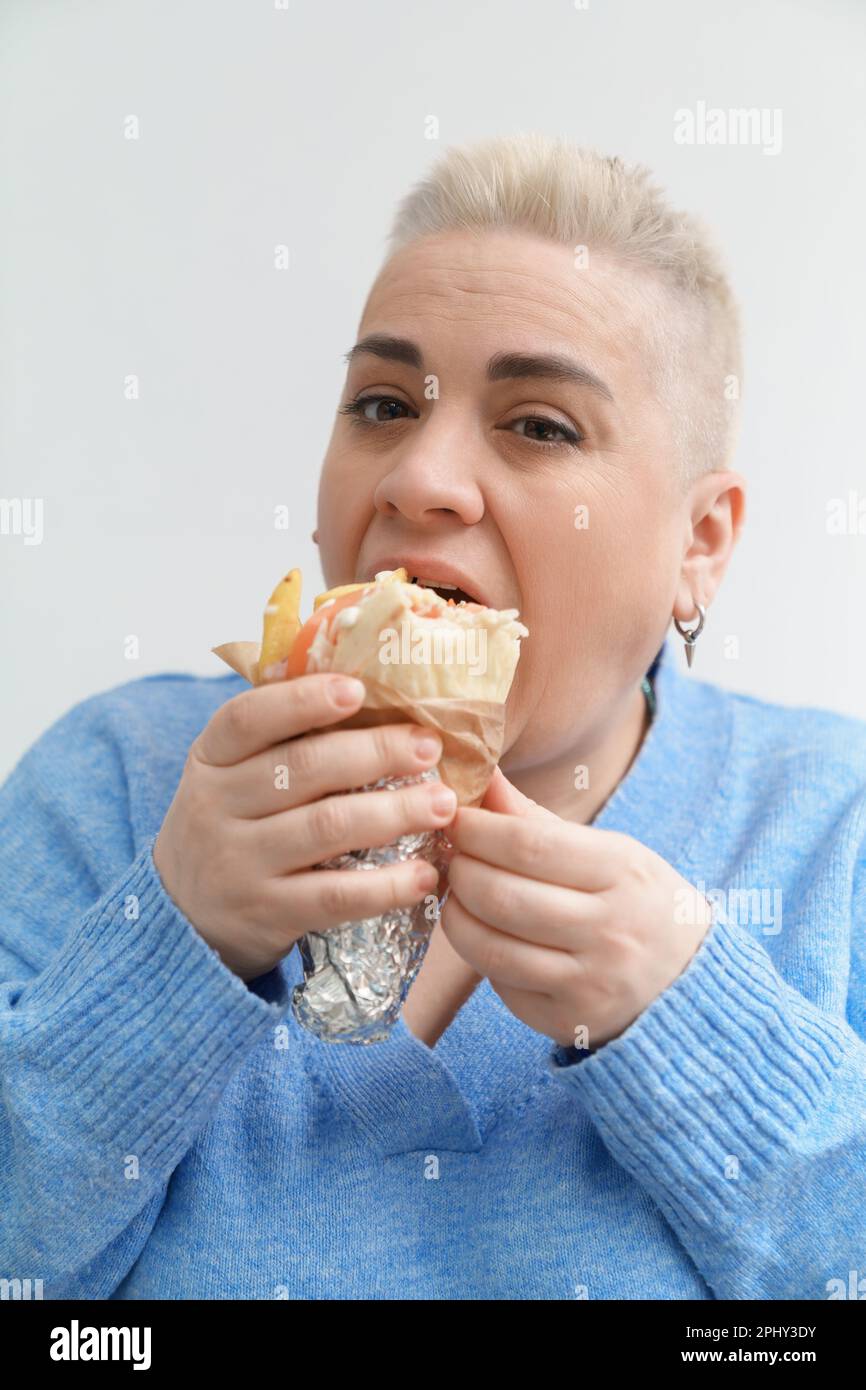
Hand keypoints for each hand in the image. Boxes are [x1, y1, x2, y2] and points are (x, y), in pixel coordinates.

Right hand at [153, 673, 455, 980]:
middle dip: (375, 753)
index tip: (358, 689)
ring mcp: (239, 863)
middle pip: (302, 768)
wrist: (185, 915)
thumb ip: (279, 736)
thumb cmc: (233, 823)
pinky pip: (333, 896)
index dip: (302, 700)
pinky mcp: (266, 913)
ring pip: (326, 828)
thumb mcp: (231, 773)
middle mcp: (217, 806)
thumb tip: (359, 680)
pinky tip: (424, 875)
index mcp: (211, 757)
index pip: (248, 718)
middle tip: (429, 747)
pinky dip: (385, 886)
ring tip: (444, 804)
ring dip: (394, 813)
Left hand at [441, 767, 712, 1049]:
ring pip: (491, 947)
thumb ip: (539, 822)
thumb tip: (482, 779)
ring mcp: (589, 982)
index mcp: (623, 872)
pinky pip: (501, 984)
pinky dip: (481, 955)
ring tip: (456, 895)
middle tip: (449, 856)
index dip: (478, 829)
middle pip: (503, 896)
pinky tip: (484, 935)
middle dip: (461, 870)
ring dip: (457, 915)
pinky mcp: (567, 1020)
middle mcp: (610, 930)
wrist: (689, 982)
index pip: (529, 845)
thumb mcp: (611, 852)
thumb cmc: (639, 902)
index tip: (454, 818)